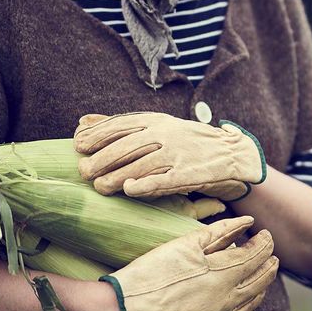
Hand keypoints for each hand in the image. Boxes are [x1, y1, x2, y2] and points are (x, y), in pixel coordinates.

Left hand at [74, 112, 266, 200]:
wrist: (233, 154)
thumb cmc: (187, 142)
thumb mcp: (156, 125)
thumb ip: (120, 125)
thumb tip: (82, 122)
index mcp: (156, 120)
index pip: (121, 125)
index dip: (97, 134)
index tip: (78, 145)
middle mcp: (166, 134)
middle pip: (127, 146)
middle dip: (102, 158)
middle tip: (83, 171)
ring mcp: (179, 153)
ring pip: (142, 165)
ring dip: (117, 176)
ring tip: (99, 186)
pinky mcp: (190, 174)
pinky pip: (165, 180)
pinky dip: (146, 185)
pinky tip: (129, 190)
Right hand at [100, 216, 277, 310]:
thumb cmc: (153, 273)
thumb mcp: (186, 245)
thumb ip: (220, 232)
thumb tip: (247, 221)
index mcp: (225, 273)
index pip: (257, 254)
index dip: (264, 242)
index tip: (263, 234)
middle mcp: (229, 299)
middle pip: (261, 279)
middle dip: (268, 263)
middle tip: (270, 254)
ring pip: (253, 302)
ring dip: (261, 286)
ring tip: (261, 275)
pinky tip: (247, 306)